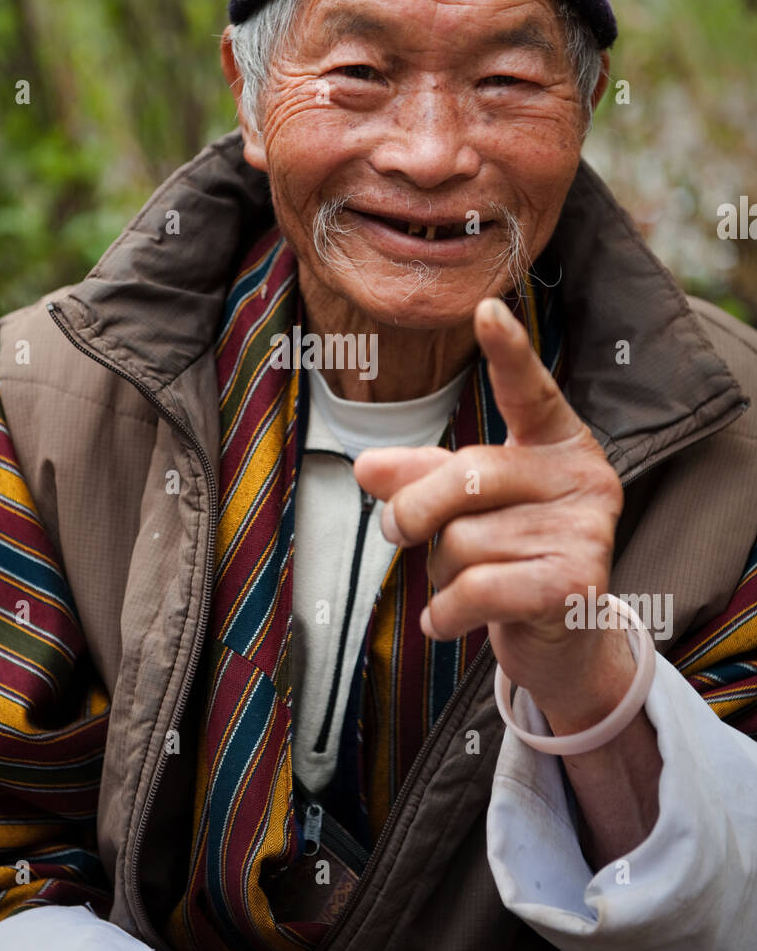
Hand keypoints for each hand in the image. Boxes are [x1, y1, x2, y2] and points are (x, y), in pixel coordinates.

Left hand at [353, 296, 625, 718]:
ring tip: (464, 585)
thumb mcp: (464, 508)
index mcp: (556, 443)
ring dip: (441, 573)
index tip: (484, 308)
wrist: (561, 642)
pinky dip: (446, 612)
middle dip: (413, 511)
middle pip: (466, 475)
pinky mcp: (577, 584)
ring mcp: (586, 530)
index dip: (507, 351)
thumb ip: (419, 477)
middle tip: (396, 533)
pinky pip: (477, 589)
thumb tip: (364, 466)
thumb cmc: (509, 557)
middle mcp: (583, 477)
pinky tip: (448, 620)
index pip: (529, 390)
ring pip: (463, 540)